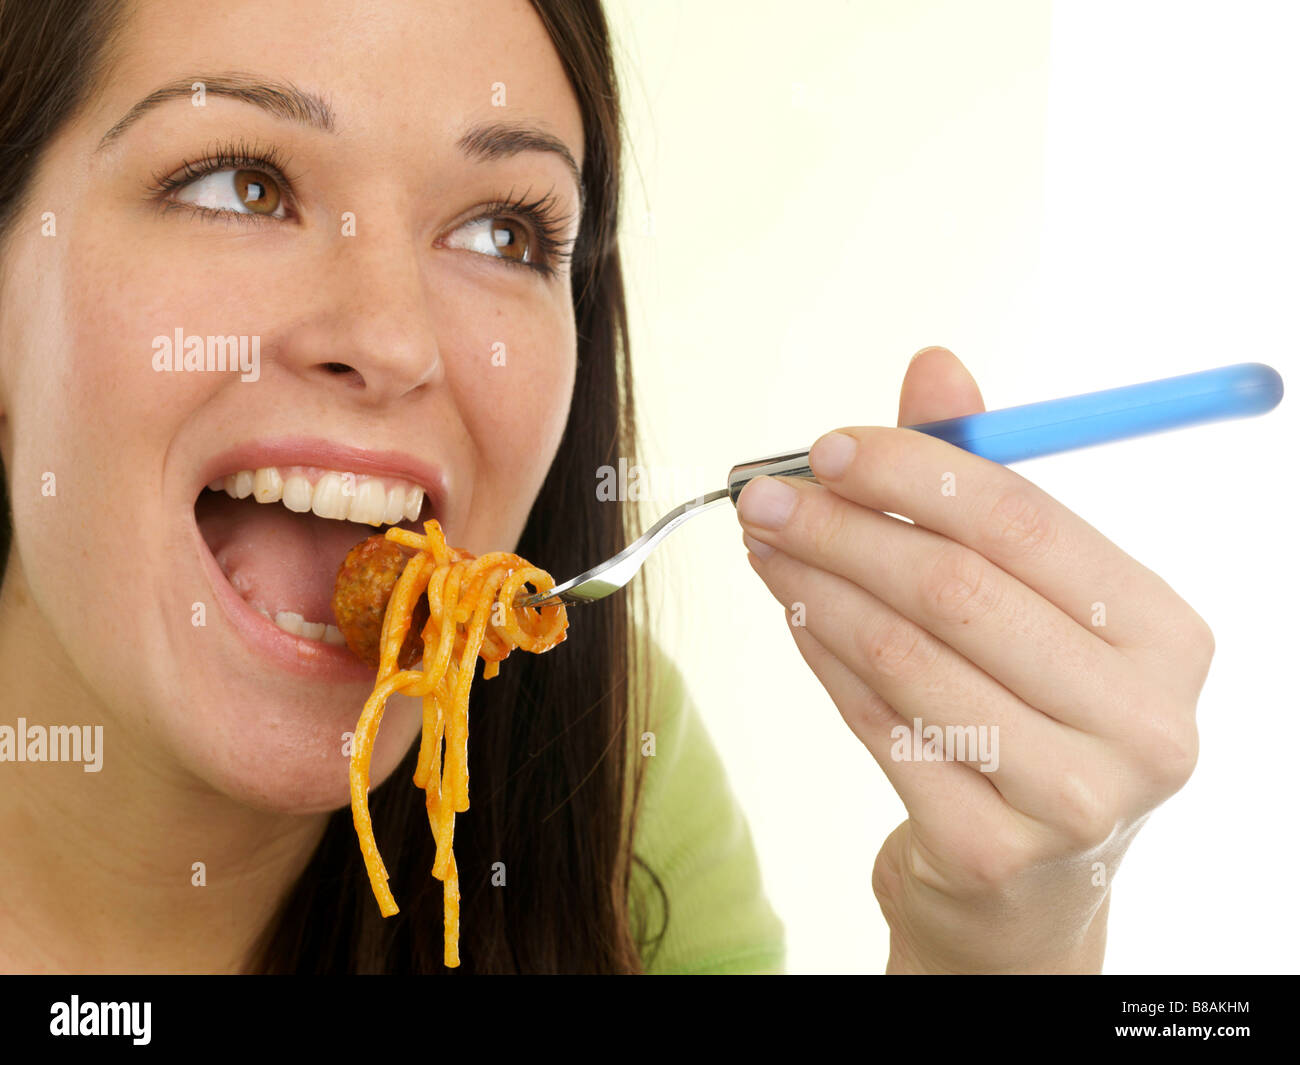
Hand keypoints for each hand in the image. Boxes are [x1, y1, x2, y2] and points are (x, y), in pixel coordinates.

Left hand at [735, 347, 1213, 973]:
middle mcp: (1144, 722)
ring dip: (814, 589)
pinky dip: (820, 659)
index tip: (823, 448)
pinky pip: (875, 724)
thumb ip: (983, 482)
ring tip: (764, 548)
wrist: (1023, 878)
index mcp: (1166, 634)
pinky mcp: (991, 851)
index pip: (1025, 523)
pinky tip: (792, 615)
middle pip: (956, 590)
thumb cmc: (1027, 703)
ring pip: (904, 657)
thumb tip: (935, 363)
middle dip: (840, 529)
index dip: (911, 472)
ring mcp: (1073, 800)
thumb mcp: (1024, 594)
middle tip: (763, 499)